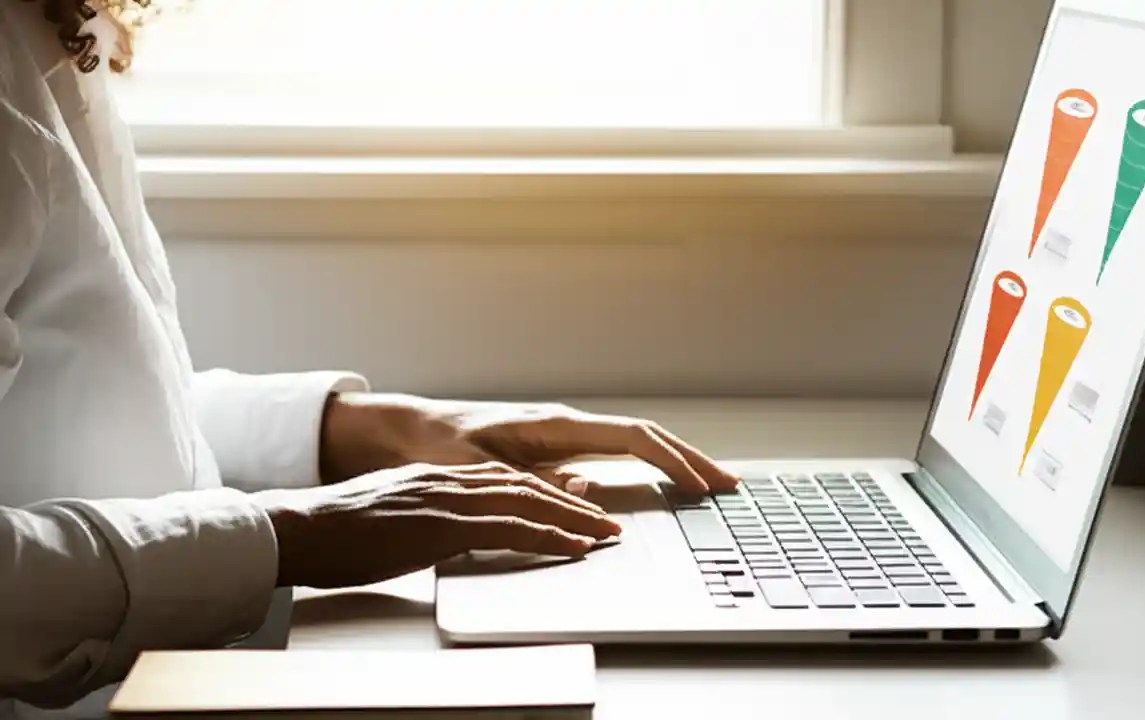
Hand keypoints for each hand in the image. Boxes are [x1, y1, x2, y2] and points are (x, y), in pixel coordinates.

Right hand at [254, 461, 620, 587]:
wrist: (300, 529)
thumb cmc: (336, 533)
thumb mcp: (392, 517)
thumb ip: (426, 519)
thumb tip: (448, 537)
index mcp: (436, 477)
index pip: (504, 480)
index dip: (545, 492)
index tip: (573, 506)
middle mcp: (447, 481)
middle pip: (526, 487)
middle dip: (571, 503)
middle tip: (605, 520)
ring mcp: (447, 500)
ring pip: (527, 502)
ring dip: (572, 518)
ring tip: (602, 533)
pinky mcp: (443, 525)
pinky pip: (510, 530)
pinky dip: (548, 537)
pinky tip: (572, 547)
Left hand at [319, 395, 738, 495]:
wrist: (406, 430)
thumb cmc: (436, 447)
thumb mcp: (478, 473)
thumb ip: (530, 485)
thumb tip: (585, 494)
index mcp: (554, 426)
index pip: (632, 438)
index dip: (672, 461)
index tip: (701, 485)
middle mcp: (566, 425)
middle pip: (645, 436)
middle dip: (690, 458)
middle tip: (729, 485)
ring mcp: (564, 435)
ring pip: (634, 443)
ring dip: (674, 460)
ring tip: (709, 483)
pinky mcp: (557, 448)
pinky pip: (615, 454)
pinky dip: (648, 465)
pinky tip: (663, 482)